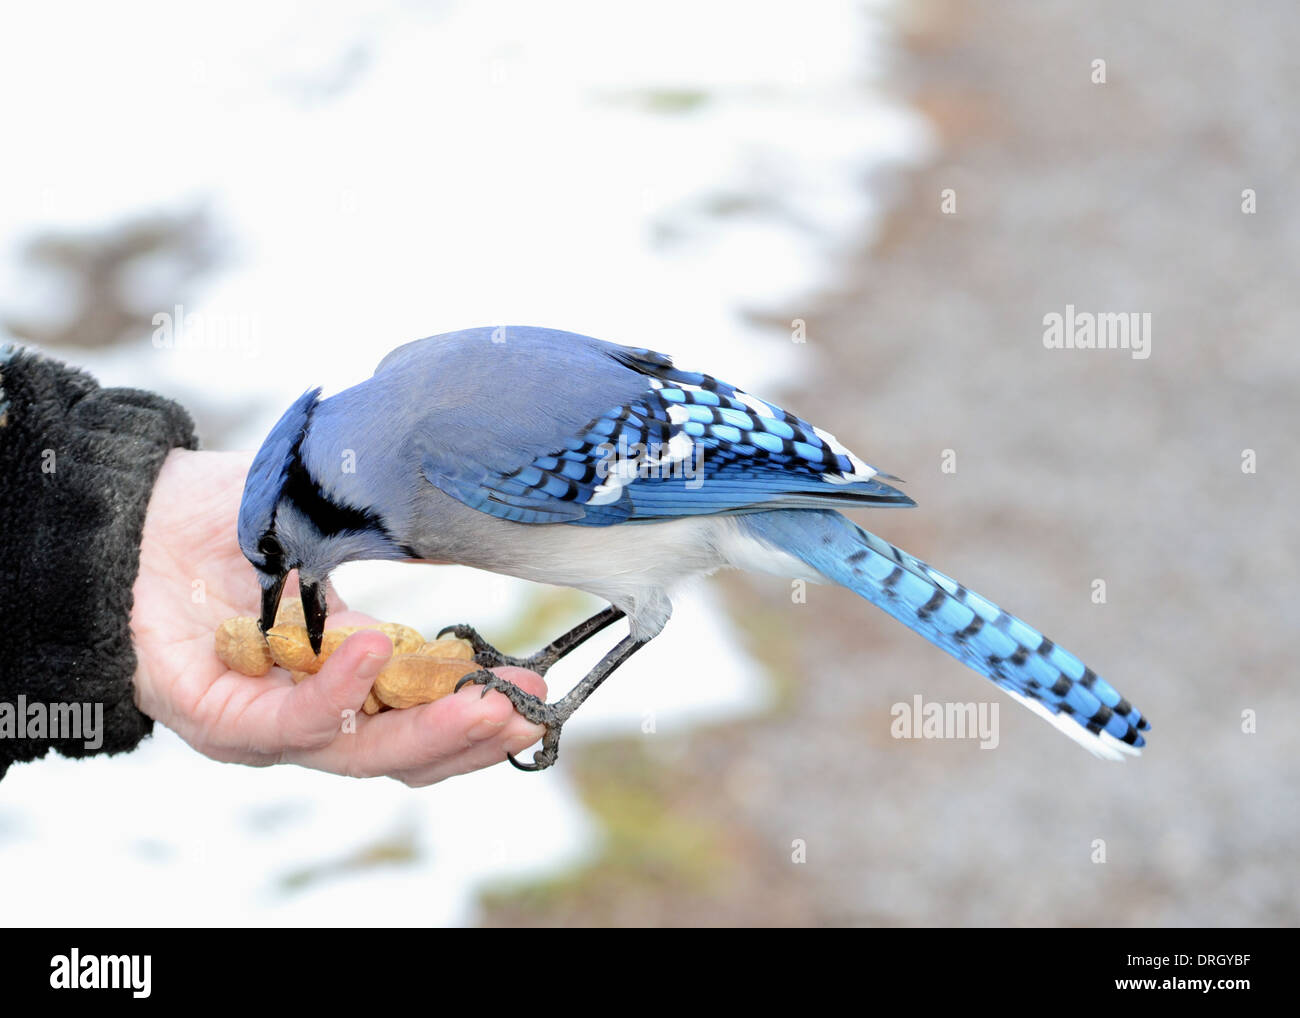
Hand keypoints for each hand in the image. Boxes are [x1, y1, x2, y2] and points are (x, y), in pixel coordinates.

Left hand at [129, 448, 545, 784]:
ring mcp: (259, 726)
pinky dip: (339, 692)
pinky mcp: (213, 716)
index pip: (419, 720)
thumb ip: (395, 562)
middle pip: (398, 755)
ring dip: (425, 730)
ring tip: (481, 698)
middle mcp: (305, 714)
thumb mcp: (332, 546)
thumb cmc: (228, 523)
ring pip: (354, 754)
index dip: (479, 714)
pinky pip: (286, 723)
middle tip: (525, 709)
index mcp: (340, 680)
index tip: (536, 694)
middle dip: (470, 737)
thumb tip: (484, 537)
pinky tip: (378, 650)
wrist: (133, 507)